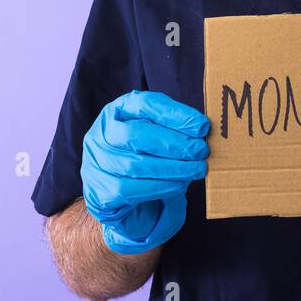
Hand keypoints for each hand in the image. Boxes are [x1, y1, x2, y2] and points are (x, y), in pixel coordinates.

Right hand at [81, 90, 209, 254]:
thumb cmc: (144, 156)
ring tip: (197, 169)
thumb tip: (202, 129)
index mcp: (117, 111)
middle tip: (201, 150)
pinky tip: (180, 185)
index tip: (202, 125)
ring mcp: (97, 162)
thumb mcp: (155, 134)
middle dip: (175, 143)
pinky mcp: (101, 190)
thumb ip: (173, 128)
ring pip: (136, 164)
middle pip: (137, 134)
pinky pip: (133, 189)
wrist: (120, 195)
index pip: (144, 104)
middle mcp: (101, 133)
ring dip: (173, 168)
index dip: (175, 114)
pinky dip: (161, 187)